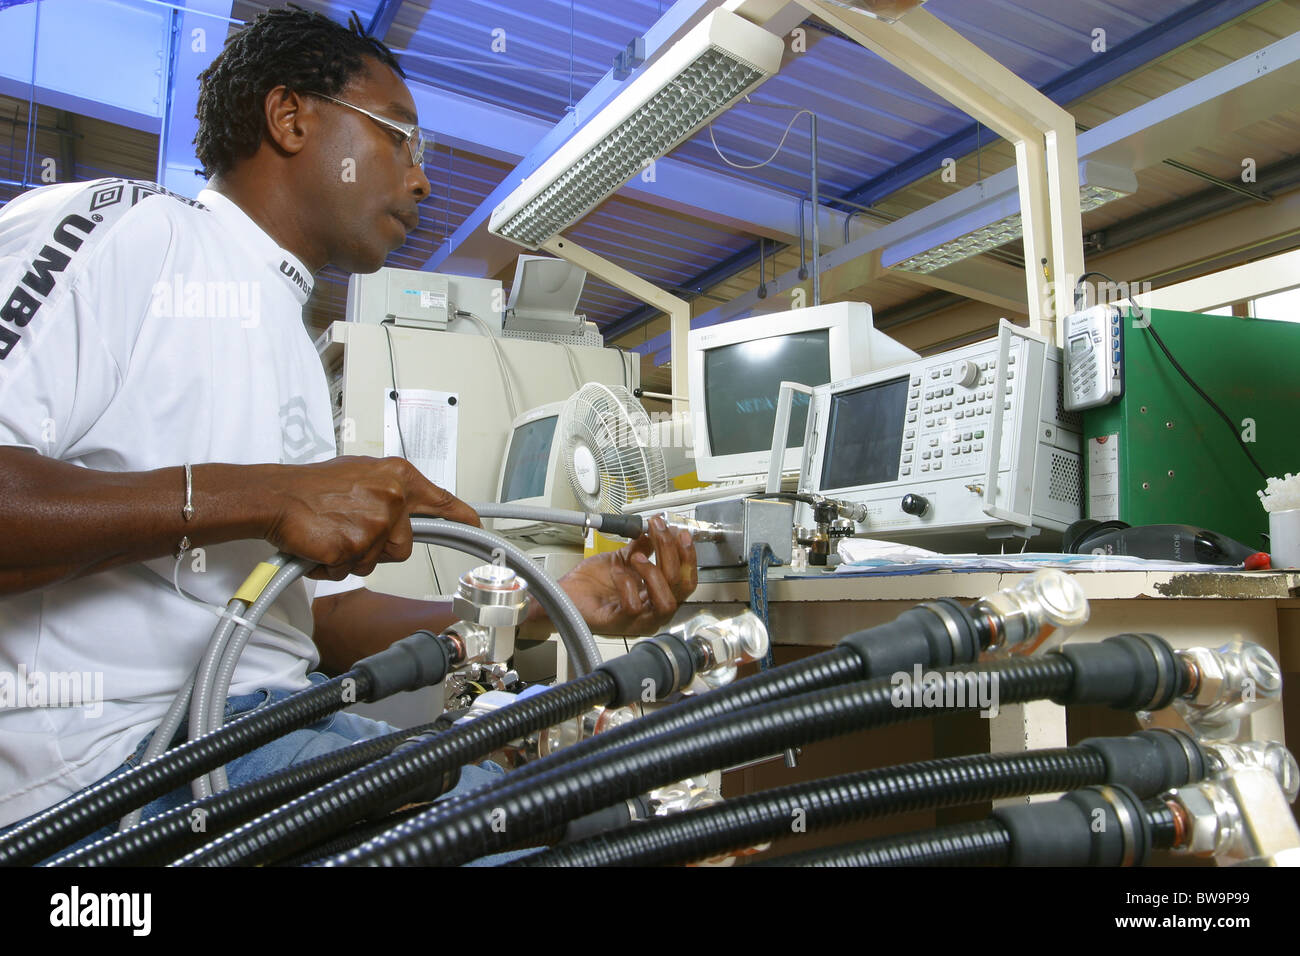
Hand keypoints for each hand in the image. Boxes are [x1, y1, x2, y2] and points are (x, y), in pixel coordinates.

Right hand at [263, 456, 479, 579]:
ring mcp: (374, 523)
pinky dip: (333, 565)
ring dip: (354, 556)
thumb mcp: (362, 473)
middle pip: (404, 546)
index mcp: (398, 476)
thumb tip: (412, 505)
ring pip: (377, 562)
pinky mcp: (354, 546)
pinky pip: (350, 571)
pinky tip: (321, 543)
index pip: (440, 501)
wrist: (276, 496)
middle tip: (349, 526)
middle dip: (378, 546)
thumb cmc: (313, 486)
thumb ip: (392, 489)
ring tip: (332, 531)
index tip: (477, 525)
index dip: (460, 517)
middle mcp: (392, 497)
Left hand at [553, 516, 698, 636]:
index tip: (680, 532)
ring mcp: (637, 622)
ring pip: (665, 602)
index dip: (687, 556)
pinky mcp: (618, 623)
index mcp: (657, 597)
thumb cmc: (590, 585)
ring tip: (637, 556)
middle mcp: (652, 612)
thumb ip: (642, 547)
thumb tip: (656, 530)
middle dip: (671, 553)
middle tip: (657, 530)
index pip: (686, 581)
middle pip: (680, 587)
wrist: (564, 594)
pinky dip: (626, 583)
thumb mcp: (622, 558)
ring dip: (654, 573)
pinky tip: (616, 572)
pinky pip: (634, 606)